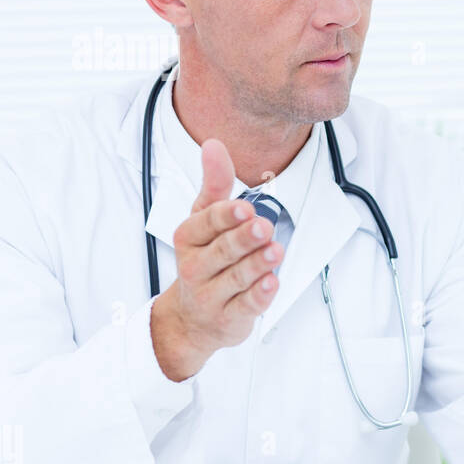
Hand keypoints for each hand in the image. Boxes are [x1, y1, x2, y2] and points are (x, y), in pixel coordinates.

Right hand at [150, 139, 284, 380]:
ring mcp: (210, 294)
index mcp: (188, 238)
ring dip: (257, 264)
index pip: (206, 223)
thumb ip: (214, 185)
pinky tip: (272, 282)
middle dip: (243, 238)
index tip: (244, 208)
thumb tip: (213, 145)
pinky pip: (245, 306)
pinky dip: (260, 295)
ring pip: (237, 277)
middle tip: (263, 226)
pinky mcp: (228, 317)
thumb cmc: (204, 259)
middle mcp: (195, 266)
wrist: (191, 318)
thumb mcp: (204, 220)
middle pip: (223, 250)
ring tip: (275, 251)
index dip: (226, 216)